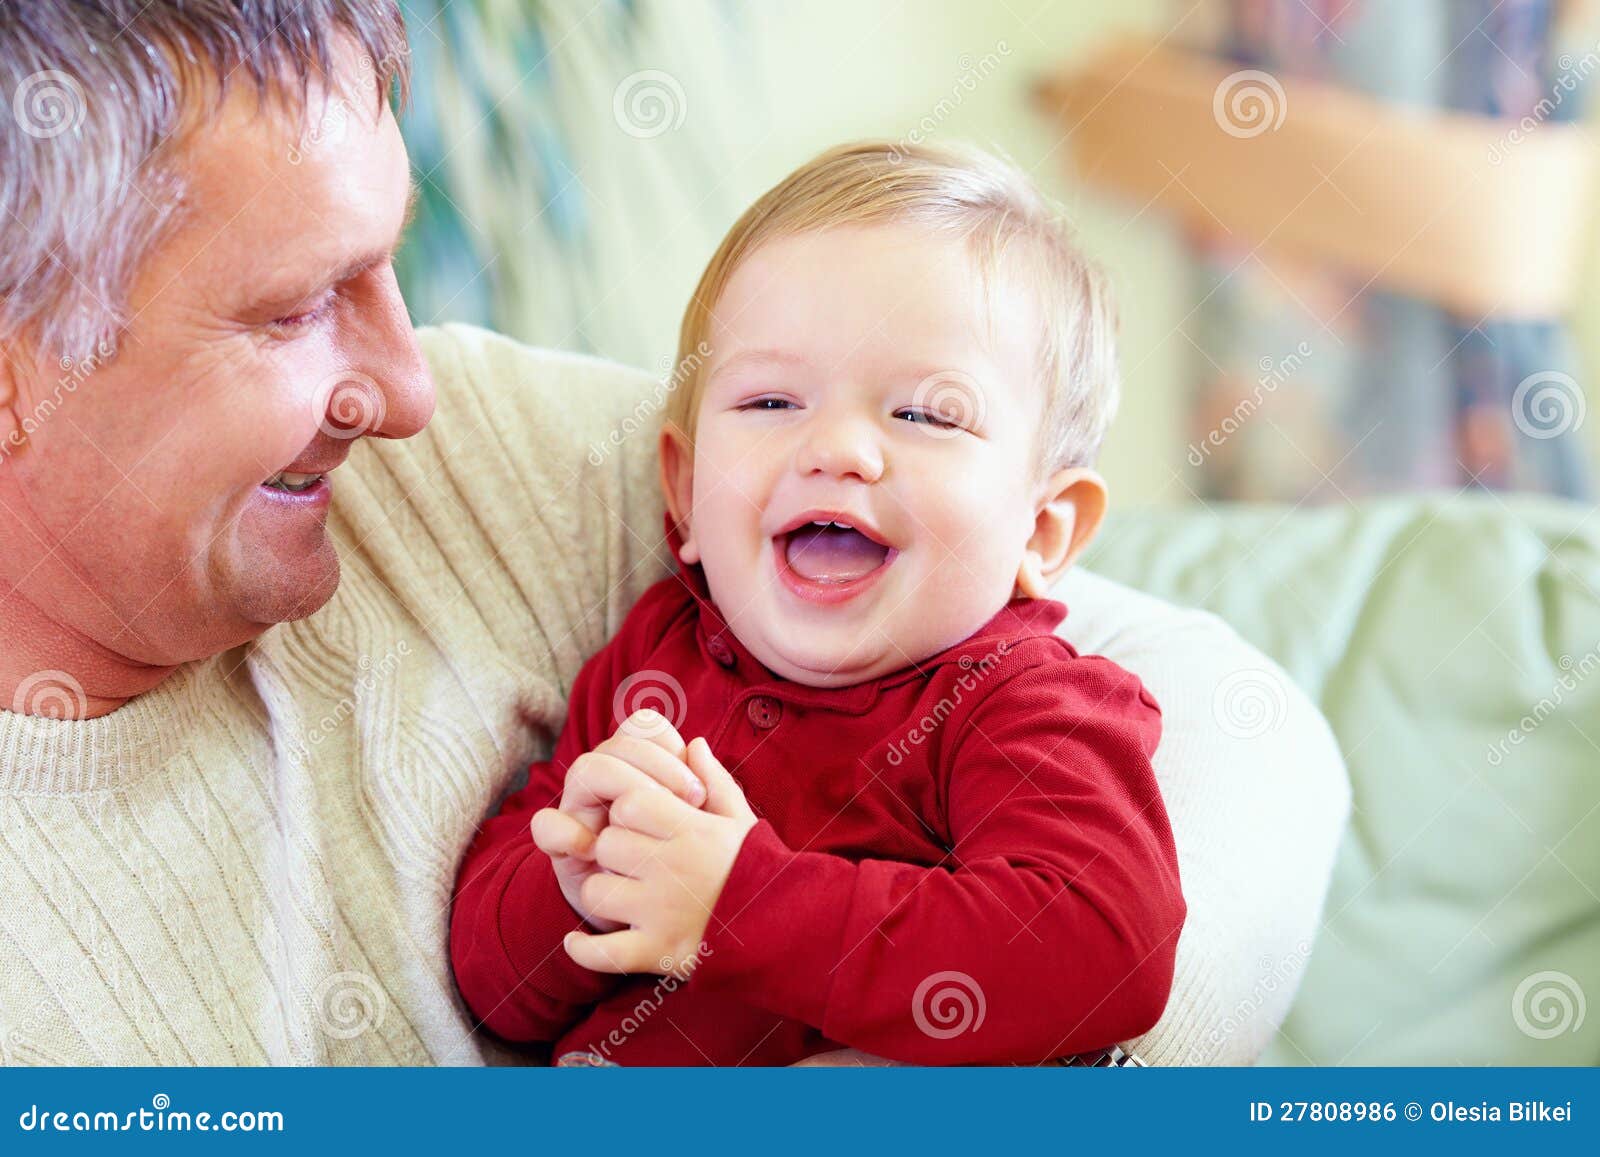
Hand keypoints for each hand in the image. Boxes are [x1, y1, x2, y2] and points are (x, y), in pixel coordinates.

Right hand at [529, 710, 706, 931]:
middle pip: (617, 745)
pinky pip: (546, 824)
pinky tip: (592, 850)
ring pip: (585, 771)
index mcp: (640, 766)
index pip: (644, 728)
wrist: (650, 913)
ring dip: (619, 789)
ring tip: (647, 827)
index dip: (670, 749)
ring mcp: (580, 806)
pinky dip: (566, 833)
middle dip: (654, 767)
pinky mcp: (560, 843)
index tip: (699, 792)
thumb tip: (700, 745)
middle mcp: (607, 778)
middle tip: (687, 804)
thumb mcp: (702, 826)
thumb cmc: (681, 860)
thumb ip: (710, 786)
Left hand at [563, 738, 757, 973]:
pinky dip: (583, 950)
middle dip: (614, 851)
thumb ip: (715, 781)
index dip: (629, 810)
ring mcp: (663, 911)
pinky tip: (576, 942)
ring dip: (604, 894)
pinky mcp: (658, 950)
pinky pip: (602, 952)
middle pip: (608, 844)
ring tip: (623, 898)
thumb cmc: (758, 869)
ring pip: (598, 891)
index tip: (643, 824)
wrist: (787, 930)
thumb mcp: (742, 820)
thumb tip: (693, 744)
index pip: (629, 803)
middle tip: (634, 862)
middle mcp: (673, 868)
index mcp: (693, 831)